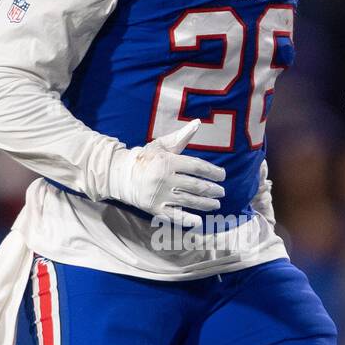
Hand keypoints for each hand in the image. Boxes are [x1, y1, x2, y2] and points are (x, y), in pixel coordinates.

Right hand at [108, 119, 225, 226]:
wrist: (122, 175)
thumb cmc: (147, 159)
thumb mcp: (161, 145)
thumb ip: (181, 136)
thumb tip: (197, 123)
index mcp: (168, 161)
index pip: (197, 166)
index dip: (213, 172)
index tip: (222, 176)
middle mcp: (165, 178)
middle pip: (196, 186)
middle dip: (212, 190)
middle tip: (221, 192)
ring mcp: (159, 194)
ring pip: (188, 201)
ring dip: (206, 204)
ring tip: (216, 204)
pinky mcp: (154, 208)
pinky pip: (174, 216)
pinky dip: (187, 219)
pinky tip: (199, 221)